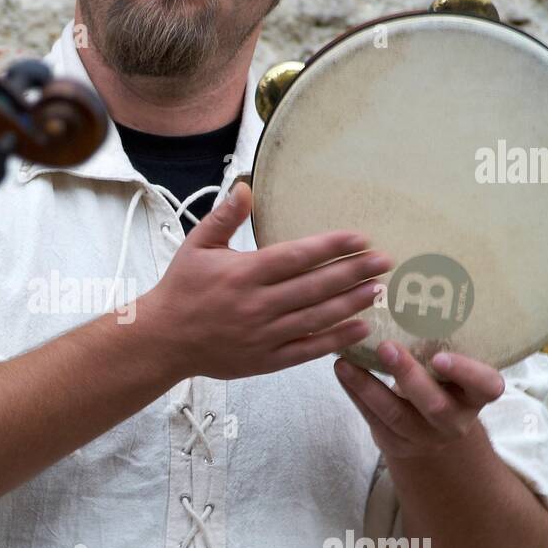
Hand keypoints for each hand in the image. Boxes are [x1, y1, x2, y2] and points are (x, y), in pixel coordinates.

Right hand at [143, 180, 393, 379]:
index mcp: (243, 273)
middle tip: (384, 262)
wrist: (162, 340)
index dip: (330, 247)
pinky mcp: (265, 359)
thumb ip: (224, 217)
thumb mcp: (196, 246)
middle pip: (315, 286)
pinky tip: (359, 328)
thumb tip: (246, 188)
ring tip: (378, 290)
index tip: (359, 238)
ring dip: (351, 303)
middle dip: (353, 272)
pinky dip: (335, 340)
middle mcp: (257, 304)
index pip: (296, 257)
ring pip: (317, 318)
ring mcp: (263, 334)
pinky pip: (307, 350)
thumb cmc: (181, 289)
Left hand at [333, 341, 505, 459]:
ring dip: (368, 386)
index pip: (487, 385)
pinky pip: (374, 419)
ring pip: (396, 414)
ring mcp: (426, 436)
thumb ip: (442, 345)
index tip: (440, 357)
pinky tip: (342, 371)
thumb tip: (418, 286)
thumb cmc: (443, 383)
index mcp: (477, 394)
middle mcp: (456, 419)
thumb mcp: (453, 368)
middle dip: (408, 375)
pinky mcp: (396, 443)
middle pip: (434, 404)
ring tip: (347, 361)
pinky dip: (356, 393)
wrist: (432, 434)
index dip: (466, 373)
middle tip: (386, 346)